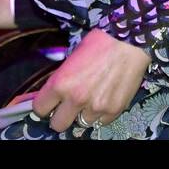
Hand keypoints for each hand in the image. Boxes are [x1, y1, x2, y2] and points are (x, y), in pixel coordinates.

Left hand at [32, 28, 150, 132]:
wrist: (129, 43)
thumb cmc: (98, 43)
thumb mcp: (71, 57)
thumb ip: (60, 78)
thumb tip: (52, 93)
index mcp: (60, 83)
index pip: (39, 109)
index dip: (44, 106)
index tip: (49, 103)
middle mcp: (75, 99)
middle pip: (57, 125)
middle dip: (60, 117)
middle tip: (67, 107)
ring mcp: (95, 108)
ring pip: (81, 124)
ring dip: (84, 114)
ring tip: (91, 98)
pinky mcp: (113, 111)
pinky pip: (101, 122)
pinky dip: (101, 114)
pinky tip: (104, 99)